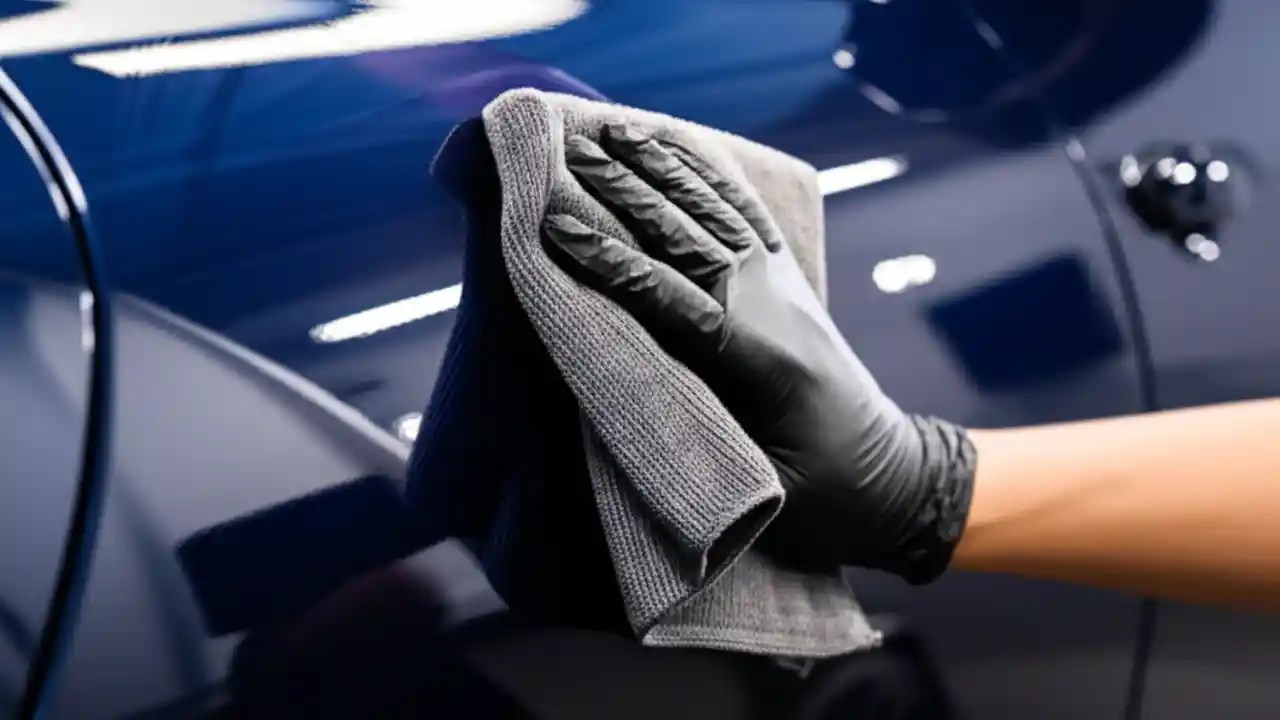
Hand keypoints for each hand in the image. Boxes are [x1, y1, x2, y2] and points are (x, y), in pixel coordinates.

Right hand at [541, 124, 974, 581]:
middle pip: (689, 239)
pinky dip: (710, 179)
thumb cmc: (825, 502)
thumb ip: (705, 440)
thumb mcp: (767, 492)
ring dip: (661, 172)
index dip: (613, 265)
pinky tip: (678, 150)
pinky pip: (745, 216)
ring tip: (612, 131)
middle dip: (626, 195)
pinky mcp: (788, 283)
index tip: (559, 228)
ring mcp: (783, 289)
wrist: (893, 481)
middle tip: (571, 155)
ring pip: (714, 215)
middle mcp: (773, 309)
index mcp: (762, 362)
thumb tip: (630, 388)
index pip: (674, 300)